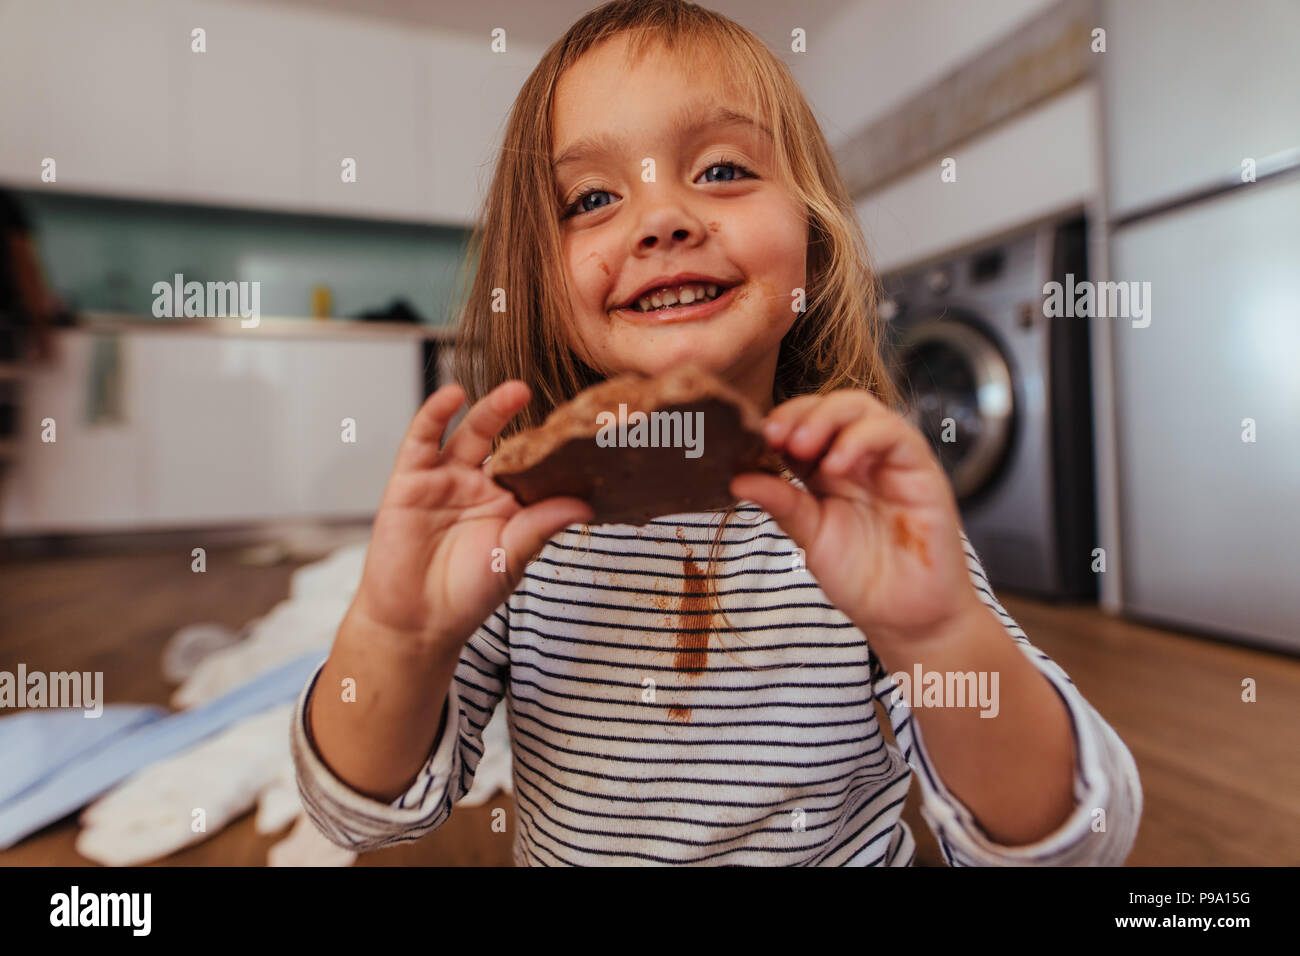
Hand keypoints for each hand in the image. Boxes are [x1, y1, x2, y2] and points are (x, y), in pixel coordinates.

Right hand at [353, 381, 592, 652]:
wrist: (415, 622)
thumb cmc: (466, 596)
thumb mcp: (510, 559)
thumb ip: (540, 526)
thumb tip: (584, 505)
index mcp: (510, 505)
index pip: (537, 468)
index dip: (557, 450)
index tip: (588, 432)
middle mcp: (480, 486)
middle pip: (507, 443)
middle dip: (531, 422)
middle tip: (559, 407)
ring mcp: (446, 479)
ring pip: (470, 434)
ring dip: (491, 410)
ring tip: (517, 391)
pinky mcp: (410, 478)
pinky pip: (423, 439)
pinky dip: (435, 414)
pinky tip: (453, 396)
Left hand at [730, 390, 983, 646]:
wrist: (904, 616)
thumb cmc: (861, 577)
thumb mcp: (810, 537)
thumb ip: (782, 503)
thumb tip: (736, 479)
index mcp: (827, 469)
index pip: (803, 423)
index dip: (779, 422)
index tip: (752, 439)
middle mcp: (860, 456)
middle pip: (831, 405)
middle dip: (798, 413)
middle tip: (772, 436)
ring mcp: (890, 459)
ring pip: (862, 408)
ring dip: (825, 418)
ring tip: (800, 447)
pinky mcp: (920, 469)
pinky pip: (894, 434)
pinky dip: (861, 439)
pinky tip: (836, 466)